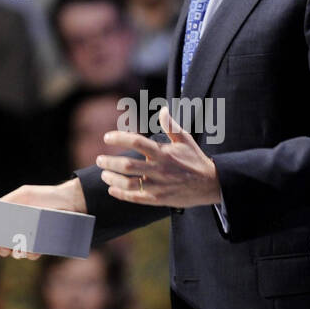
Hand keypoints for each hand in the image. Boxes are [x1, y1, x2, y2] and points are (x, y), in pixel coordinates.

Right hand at [0, 179, 85, 258]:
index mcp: (12, 217)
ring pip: (17, 251)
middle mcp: (20, 229)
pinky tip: (32, 250)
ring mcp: (31, 237)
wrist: (69, 202)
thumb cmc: (45, 196)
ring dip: (16, 252)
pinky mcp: (42, 244)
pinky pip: (32, 253)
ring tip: (18, 248)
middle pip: (4, 244)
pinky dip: (30, 253)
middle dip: (2, 248)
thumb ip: (8, 201)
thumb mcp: (24, 194)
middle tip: (4, 248)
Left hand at [97, 107, 221, 208]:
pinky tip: (112, 190)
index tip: (107, 137)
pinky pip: (136, 198)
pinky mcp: (159, 199)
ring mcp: (158, 186)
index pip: (137, 141)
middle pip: (128, 165)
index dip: (119, 138)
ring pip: (128, 184)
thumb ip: (171, 125)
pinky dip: (121, 194)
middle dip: (109, 162)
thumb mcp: (185, 140)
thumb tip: (163, 109)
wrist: (210, 184)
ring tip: (104, 175)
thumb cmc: (195, 160)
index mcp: (164, 152)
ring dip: (112, 179)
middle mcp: (159, 169)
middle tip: (99, 159)